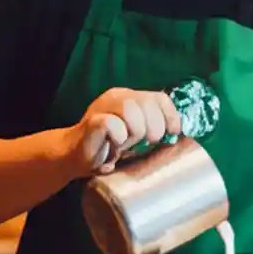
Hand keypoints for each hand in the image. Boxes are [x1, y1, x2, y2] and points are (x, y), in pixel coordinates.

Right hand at [64, 87, 181, 176]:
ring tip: (128, 144)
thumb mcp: (135, 134)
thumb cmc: (109, 147)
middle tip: (147, 142)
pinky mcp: (92, 121)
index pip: (160, 98)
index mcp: (131, 97)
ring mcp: (103, 107)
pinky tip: (115, 145)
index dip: (171, 116)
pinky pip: (113, 124)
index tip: (174, 133)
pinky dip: (118, 137)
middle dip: (154, 126)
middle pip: (147, 102)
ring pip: (131, 110)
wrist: (74, 156)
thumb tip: (178, 136)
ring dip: (136, 132)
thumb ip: (151, 128)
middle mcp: (117, 97)